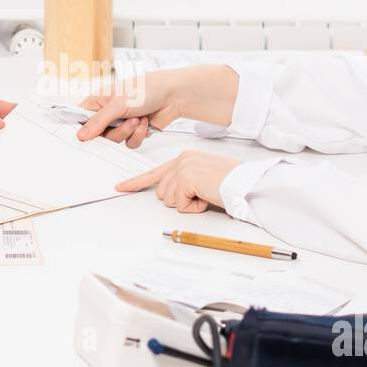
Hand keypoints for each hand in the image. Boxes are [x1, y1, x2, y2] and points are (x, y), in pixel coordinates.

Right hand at [75, 70, 188, 147]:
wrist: (173, 95)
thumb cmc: (147, 88)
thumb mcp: (118, 103)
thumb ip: (98, 121)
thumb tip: (81, 134)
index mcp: (98, 101)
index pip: (80, 119)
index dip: (82, 129)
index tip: (84, 138)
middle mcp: (108, 113)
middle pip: (98, 135)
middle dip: (115, 131)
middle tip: (124, 122)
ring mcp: (120, 123)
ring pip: (115, 141)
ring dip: (128, 132)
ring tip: (138, 118)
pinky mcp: (133, 131)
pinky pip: (129, 143)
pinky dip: (138, 135)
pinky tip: (145, 123)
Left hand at [114, 151, 240, 213]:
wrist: (245, 183)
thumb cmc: (229, 183)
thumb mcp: (202, 179)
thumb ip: (184, 182)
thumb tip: (169, 196)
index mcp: (184, 158)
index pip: (154, 173)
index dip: (136, 182)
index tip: (121, 187)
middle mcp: (181, 160)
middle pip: (161, 192)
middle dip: (178, 200)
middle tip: (201, 195)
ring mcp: (182, 168)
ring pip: (168, 200)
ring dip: (187, 204)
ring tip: (206, 194)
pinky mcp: (185, 179)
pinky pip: (179, 205)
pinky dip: (194, 207)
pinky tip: (207, 197)